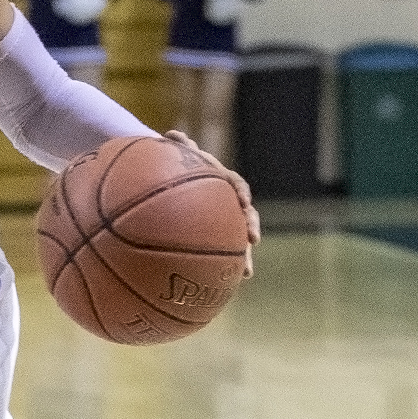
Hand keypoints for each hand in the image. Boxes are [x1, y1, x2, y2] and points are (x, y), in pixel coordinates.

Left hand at [167, 129, 260, 276]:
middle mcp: (223, 201)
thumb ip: (175, 147)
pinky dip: (223, 268)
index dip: (241, 193)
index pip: (235, 185)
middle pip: (243, 215)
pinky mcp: (213, 235)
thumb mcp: (173, 155)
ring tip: (246, 272)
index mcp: (217, 180)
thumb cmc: (168, 165)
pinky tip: (221, 285)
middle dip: (249, 226)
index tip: (244, 203)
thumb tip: (173, 133)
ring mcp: (220, 217)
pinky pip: (220, 254)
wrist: (165, 177)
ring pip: (236, 238)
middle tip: (252, 238)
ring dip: (243, 255)